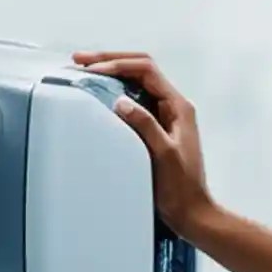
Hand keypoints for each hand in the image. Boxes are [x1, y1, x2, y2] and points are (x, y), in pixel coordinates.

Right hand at [72, 50, 213, 238]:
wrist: (191, 212)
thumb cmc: (181, 188)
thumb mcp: (163, 155)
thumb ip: (145, 126)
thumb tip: (121, 101)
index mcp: (179, 107)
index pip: (146, 70)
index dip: (118, 64)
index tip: (91, 69)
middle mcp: (173, 107)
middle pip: (141, 69)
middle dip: (111, 60)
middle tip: (80, 60)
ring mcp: (165, 116)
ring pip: (136, 82)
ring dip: (112, 73)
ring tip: (84, 70)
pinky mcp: (156, 128)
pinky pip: (134, 100)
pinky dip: (114, 92)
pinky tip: (98, 94)